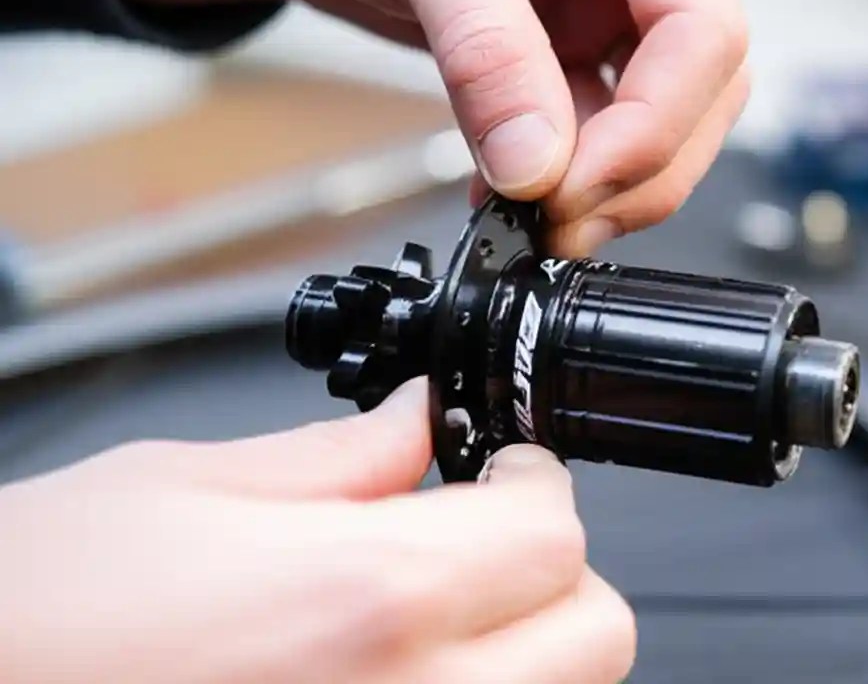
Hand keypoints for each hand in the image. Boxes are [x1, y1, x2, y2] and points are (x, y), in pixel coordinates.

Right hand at [0, 379, 634, 683]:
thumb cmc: (21, 623)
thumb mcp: (171, 490)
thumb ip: (333, 459)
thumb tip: (417, 424)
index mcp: (365, 600)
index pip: (553, 531)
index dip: (534, 481)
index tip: (501, 470)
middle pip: (595, 635)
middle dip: (552, 574)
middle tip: (478, 542)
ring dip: (520, 650)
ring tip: (419, 616)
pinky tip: (380, 677)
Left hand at [112, 0, 750, 256]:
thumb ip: (489, 53)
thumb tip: (533, 161)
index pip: (702, 31)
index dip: (654, 123)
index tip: (575, 186)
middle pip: (701, 90)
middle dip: (635, 174)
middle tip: (557, 225)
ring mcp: (613, 18)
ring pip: (663, 126)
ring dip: (606, 192)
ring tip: (533, 223)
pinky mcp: (574, 59)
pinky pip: (598, 136)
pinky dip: (562, 182)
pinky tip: (512, 200)